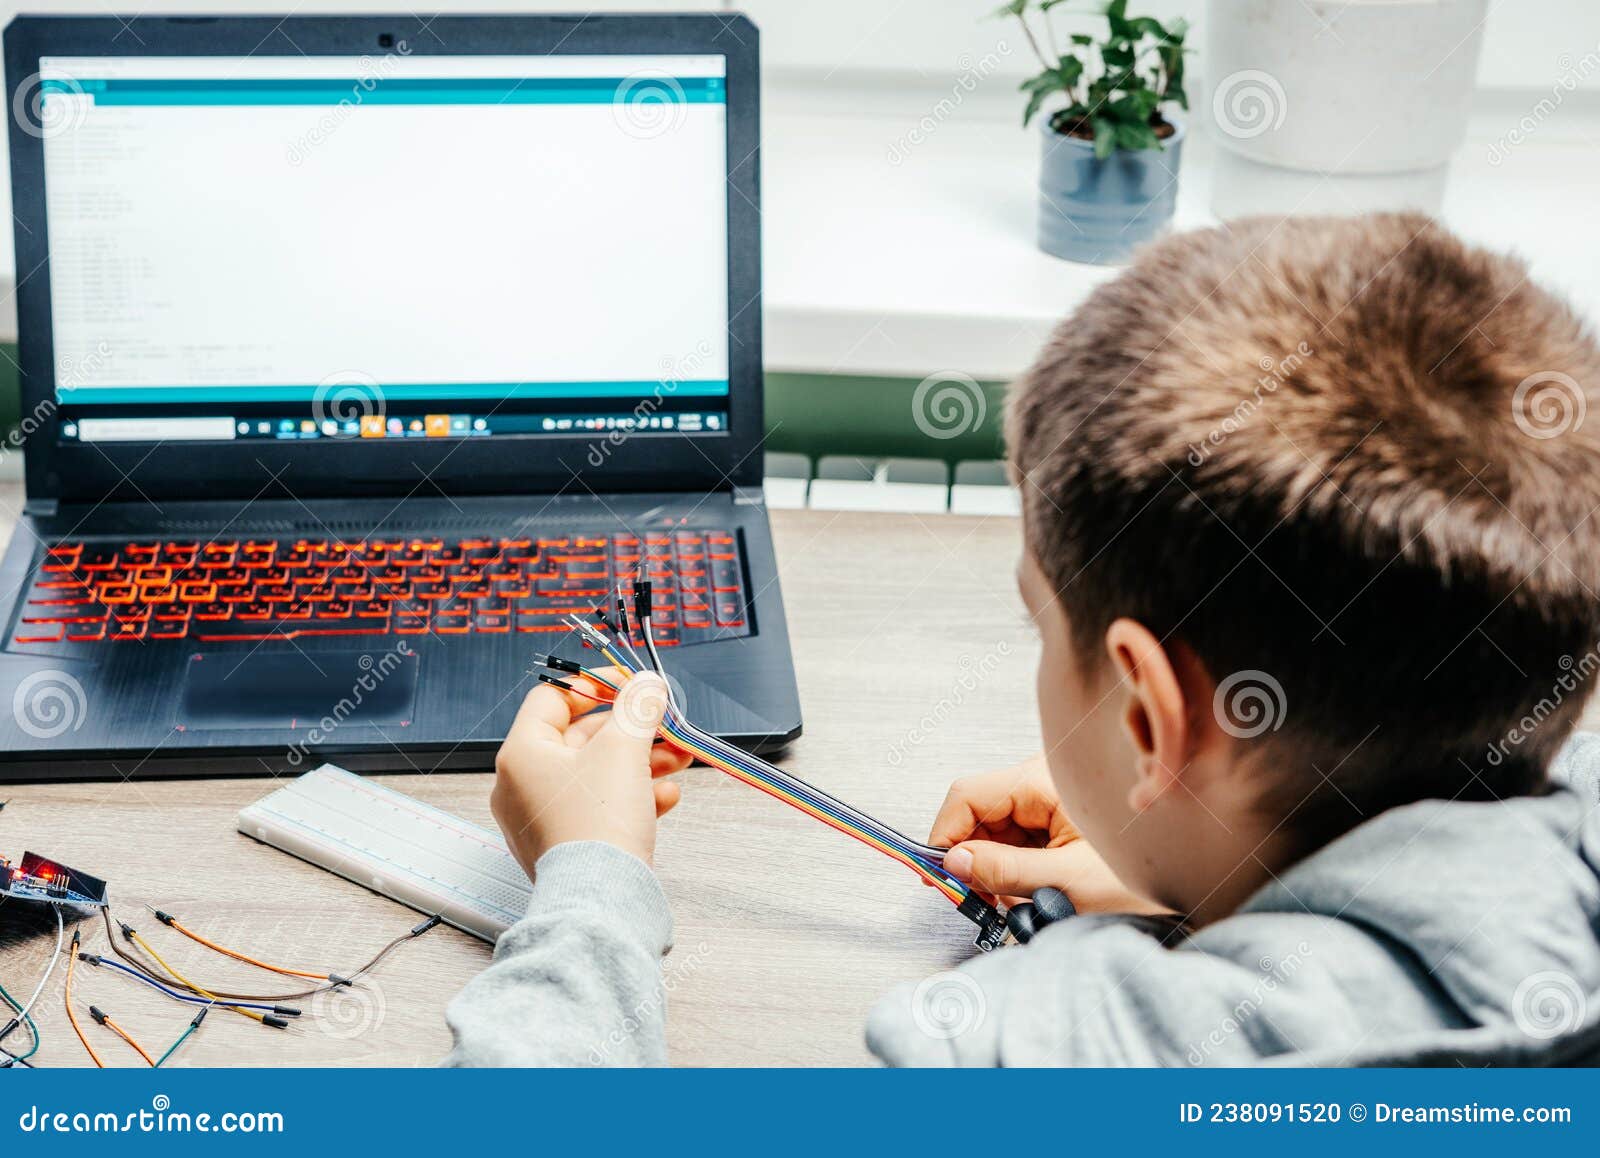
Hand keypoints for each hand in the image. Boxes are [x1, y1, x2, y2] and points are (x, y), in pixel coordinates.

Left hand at [491, 669, 690, 875]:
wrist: (602, 901)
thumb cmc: (598, 827)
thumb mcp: (623, 749)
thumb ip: (638, 709)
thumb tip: (648, 686)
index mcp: (522, 755)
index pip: (553, 698)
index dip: (596, 685)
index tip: (631, 685)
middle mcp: (524, 786)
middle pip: (581, 738)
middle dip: (632, 728)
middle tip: (664, 721)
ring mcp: (544, 819)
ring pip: (596, 774)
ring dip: (642, 760)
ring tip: (678, 757)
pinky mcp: (568, 845)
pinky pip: (600, 807)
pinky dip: (634, 796)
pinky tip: (666, 796)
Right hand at [929, 754, 1166, 914]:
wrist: (1190, 887)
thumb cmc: (1141, 879)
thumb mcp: (1067, 881)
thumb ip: (1005, 871)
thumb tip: (954, 863)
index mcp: (1042, 781)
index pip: (967, 796)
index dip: (944, 836)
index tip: (937, 877)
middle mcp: (1041, 783)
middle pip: (977, 814)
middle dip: (970, 859)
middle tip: (974, 902)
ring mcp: (1048, 802)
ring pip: (993, 831)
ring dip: (992, 870)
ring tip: (1013, 902)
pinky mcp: (1055, 823)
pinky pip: (1015, 842)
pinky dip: (1011, 871)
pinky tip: (1028, 893)